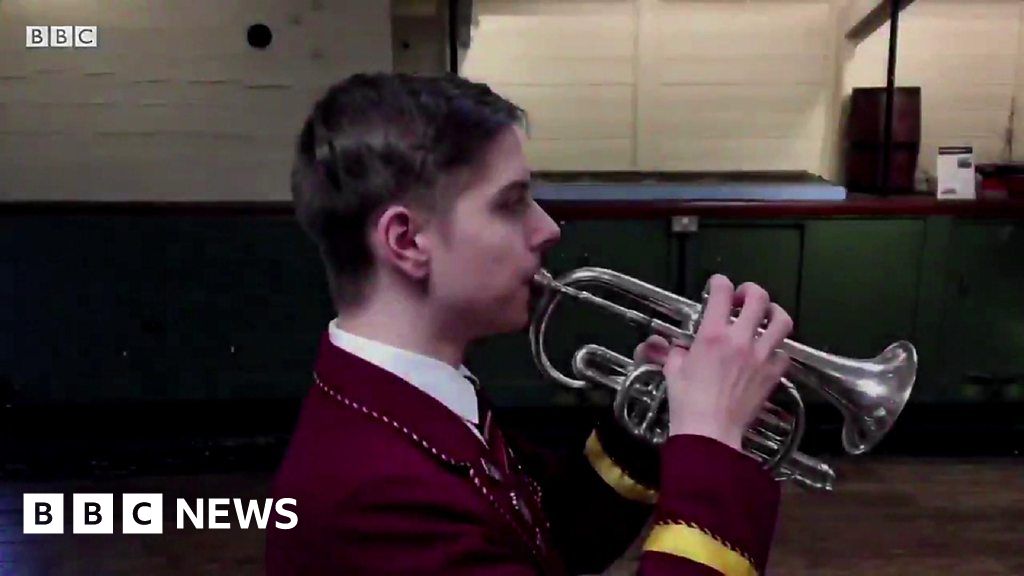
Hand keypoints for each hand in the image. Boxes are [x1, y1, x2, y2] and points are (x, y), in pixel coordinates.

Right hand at [662, 275, 792, 450]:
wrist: (711, 432)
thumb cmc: (687, 402)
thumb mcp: (673, 371)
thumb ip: (677, 352)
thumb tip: (679, 348)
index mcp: (713, 335)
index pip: (723, 292)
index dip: (720, 282)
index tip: (718, 285)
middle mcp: (740, 340)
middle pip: (759, 298)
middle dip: (751, 290)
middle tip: (743, 297)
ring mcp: (761, 356)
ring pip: (781, 321)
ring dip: (774, 313)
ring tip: (766, 316)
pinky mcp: (773, 374)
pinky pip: (784, 352)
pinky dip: (777, 348)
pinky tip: (767, 353)